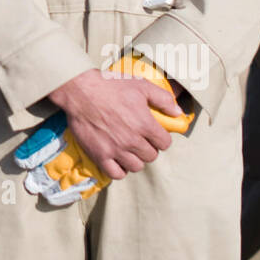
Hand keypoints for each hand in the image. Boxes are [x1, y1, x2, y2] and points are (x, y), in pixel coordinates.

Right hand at [46, 68, 182, 179]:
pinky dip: (120, 169)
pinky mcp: (99, 155)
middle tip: (140, 139)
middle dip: (149, 148)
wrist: (80, 90)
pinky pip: (116, 174)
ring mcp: (115, 149)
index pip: (165, 143)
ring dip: (135, 159)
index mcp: (144, 124)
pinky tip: (118, 159)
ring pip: (136, 166)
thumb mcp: (140, 85)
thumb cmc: (110, 85)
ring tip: (129, 149)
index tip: (154, 133)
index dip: (161, 138)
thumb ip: (163, 99)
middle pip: (151, 156)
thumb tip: (179, 112)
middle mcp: (132, 140)